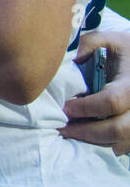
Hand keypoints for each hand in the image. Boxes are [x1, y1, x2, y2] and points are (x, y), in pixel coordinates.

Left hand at [60, 30, 129, 154]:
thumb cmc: (128, 50)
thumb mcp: (111, 40)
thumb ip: (89, 44)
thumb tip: (67, 61)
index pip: (111, 101)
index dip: (86, 107)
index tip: (65, 107)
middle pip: (118, 128)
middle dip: (87, 131)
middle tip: (62, 128)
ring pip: (122, 142)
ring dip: (95, 141)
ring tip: (72, 133)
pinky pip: (126, 146)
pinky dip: (107, 145)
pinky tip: (89, 136)